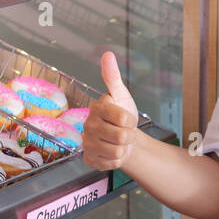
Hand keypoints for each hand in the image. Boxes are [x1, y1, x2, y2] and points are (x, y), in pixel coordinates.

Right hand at [82, 51, 139, 169]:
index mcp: (97, 108)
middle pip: (122, 136)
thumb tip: (107, 55)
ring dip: (124, 148)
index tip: (126, 118)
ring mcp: (87, 143)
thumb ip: (113, 77)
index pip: (125, 118)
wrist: (121, 138)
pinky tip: (113, 151)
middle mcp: (88, 125)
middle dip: (129, 136)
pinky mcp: (89, 159)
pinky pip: (112, 164)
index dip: (131, 120)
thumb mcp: (121, 95)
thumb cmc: (121, 115)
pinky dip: (117, 160)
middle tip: (124, 131)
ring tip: (119, 142)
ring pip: (117, 152)